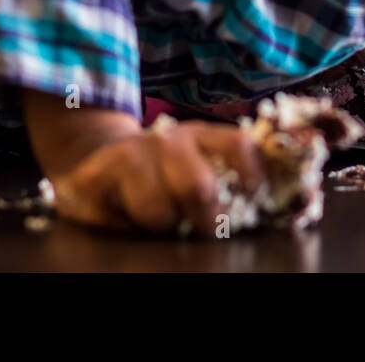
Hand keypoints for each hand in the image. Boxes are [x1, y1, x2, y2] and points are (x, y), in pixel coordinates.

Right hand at [52, 119, 266, 234]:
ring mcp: (129, 154)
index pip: (238, 143)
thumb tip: (270, 203)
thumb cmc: (157, 171)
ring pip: (157, 209)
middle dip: (204, 217)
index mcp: (198, 135)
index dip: (252, 174)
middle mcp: (166, 140)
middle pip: (198, 186)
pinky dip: (127, 229)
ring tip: (156, 217)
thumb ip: (226, 177)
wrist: (95, 154)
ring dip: (160, 224)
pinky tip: (123, 215)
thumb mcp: (194, 162)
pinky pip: (120, 220)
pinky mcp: (94, 175)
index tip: (254, 200)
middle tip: (202, 227)